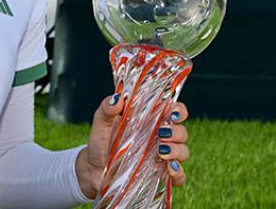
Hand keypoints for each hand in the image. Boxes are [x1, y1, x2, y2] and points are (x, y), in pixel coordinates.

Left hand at [75, 95, 189, 198]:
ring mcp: (162, 158)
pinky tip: (169, 169)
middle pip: (182, 131)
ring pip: (183, 152)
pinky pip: (179, 176)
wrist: (92, 170)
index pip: (174, 111)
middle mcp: (160, 138)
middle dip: (177, 132)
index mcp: (151, 120)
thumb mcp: (101, 123)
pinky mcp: (160, 176)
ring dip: (177, 150)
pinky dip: (178, 173)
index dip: (179, 111)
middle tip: (162, 133)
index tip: (172, 114)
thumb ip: (107, 109)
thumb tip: (117, 99)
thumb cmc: (100, 142)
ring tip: (161, 151)